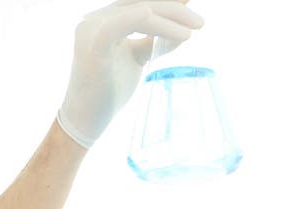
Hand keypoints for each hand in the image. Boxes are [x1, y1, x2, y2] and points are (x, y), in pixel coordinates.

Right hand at [57, 0, 203, 147]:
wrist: (85, 120)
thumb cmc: (108, 91)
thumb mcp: (135, 60)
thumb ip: (151, 43)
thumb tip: (181, 32)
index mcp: (106, 19)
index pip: (140, 3)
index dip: (167, 3)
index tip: (192, 4)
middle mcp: (96, 18)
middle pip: (141, 3)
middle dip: (174, 9)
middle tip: (200, 21)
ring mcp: (92, 30)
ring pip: (137, 11)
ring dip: (168, 18)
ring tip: (193, 30)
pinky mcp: (93, 46)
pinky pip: (120, 25)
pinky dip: (144, 21)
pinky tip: (169, 28)